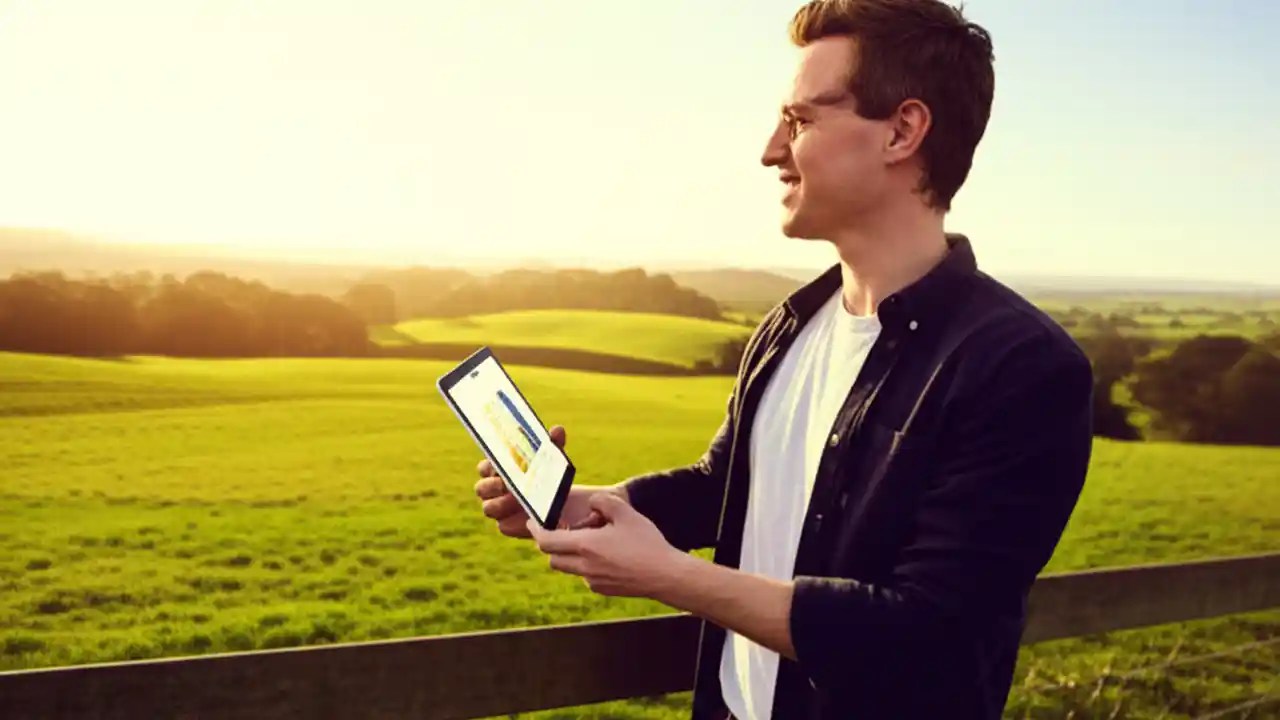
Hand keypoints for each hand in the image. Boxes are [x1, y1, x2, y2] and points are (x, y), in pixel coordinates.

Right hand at [474, 425, 629, 537]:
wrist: (557, 503)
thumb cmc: (547, 475)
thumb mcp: (551, 460)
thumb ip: (553, 445)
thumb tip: (557, 429)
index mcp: (497, 471)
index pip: (483, 467)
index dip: (488, 467)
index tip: (500, 466)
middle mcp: (492, 490)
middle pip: (480, 488)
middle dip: (492, 486)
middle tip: (506, 484)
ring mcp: (497, 509)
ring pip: (487, 508)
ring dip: (500, 504)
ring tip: (517, 501)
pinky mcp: (506, 526)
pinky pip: (502, 525)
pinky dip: (513, 522)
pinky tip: (525, 517)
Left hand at [527, 491, 686, 598]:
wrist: (665, 575)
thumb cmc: (646, 543)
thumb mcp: (626, 513)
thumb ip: (603, 501)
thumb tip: (591, 503)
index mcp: (585, 545)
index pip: (546, 541)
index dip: (535, 530)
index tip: (532, 522)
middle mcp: (584, 566)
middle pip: (552, 558)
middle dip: (551, 544)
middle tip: (559, 531)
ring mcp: (592, 581)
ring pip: (568, 568)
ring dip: (569, 555)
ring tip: (588, 542)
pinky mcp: (602, 589)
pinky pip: (585, 577)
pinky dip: (586, 566)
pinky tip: (606, 557)